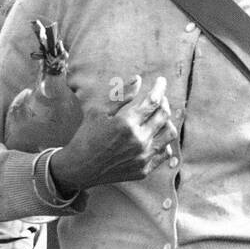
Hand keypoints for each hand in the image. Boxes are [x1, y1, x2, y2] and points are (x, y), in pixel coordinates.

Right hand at [50, 76, 178, 192]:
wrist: (79, 168)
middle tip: (158, 98)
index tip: (161, 81)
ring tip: (158, 116)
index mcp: (126, 123)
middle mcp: (138, 140)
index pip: (153, 101)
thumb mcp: (98, 112)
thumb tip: (139, 79)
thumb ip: (120, 96)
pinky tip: (155, 135)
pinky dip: (164, 141)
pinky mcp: (144, 169)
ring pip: (169, 133)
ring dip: (166, 121)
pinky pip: (165, 152)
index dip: (159, 88)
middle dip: (163, 102)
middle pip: (164, 115)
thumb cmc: (86, 136)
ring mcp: (143, 156)